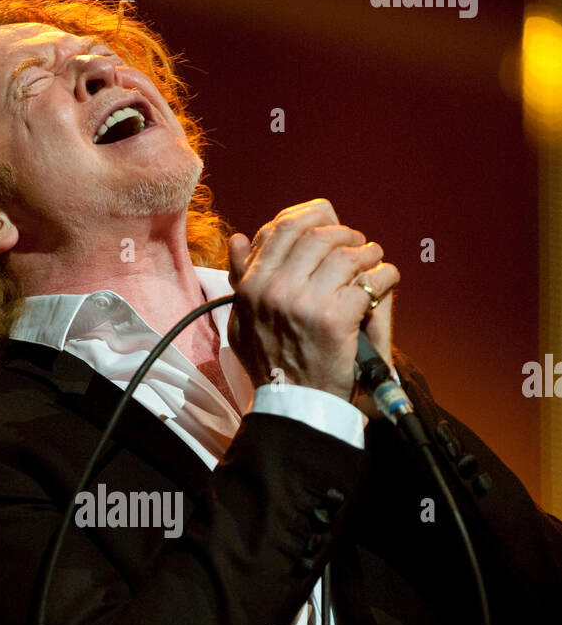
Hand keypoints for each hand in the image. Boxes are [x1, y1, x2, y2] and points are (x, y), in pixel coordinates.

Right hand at [226, 198, 399, 402]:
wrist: (294, 407)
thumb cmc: (272, 364)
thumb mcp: (244, 322)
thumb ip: (243, 280)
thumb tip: (239, 239)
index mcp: (252, 285)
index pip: (283, 228)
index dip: (313, 217)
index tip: (330, 223)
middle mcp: (275, 290)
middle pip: (319, 236)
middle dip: (345, 235)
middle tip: (358, 245)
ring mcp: (306, 304)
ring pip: (347, 255)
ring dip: (369, 254)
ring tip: (374, 262)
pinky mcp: (335, 320)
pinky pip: (369, 282)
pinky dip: (384, 277)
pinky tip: (386, 282)